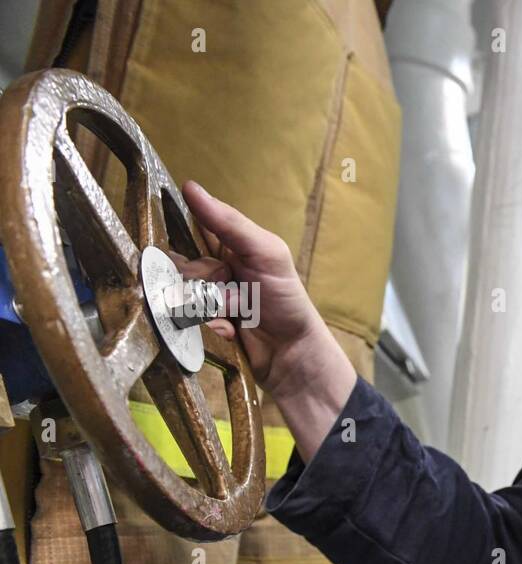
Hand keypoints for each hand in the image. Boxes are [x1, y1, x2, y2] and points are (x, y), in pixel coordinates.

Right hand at [172, 180, 355, 461]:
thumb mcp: (265, 253)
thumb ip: (229, 224)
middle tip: (227, 283)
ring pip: (180, 295)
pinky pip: (188, 323)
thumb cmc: (285, 298)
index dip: (173, 229)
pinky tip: (231, 330)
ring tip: (235, 310)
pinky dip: (212, 326)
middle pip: (179, 265)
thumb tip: (189, 187)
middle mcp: (210, 270)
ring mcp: (203, 300)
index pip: (186, 228)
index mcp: (225, 246)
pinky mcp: (200, 328)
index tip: (165, 233)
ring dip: (207, 305)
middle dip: (201, 277)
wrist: (292, 353)